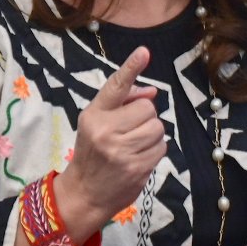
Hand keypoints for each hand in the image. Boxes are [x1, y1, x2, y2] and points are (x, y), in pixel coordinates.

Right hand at [53, 47, 164, 237]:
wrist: (84, 193)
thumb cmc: (92, 151)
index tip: (144, 52)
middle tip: (129, 131)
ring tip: (134, 145)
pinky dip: (155, 151)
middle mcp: (106, 130)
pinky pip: (162, 147)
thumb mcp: (96, 123)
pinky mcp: (137, 168)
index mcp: (94, 115)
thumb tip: (152, 92)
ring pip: (158, 127)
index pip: (116, 86)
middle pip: (148, 108)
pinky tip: (138, 158)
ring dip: (151, 134)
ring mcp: (122, 151)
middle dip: (144, 118)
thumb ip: (121, 104)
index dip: (131, 67)